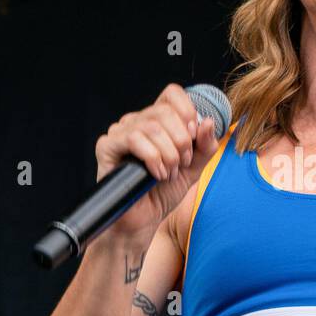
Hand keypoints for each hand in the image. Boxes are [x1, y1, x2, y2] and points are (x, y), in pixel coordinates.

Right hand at [93, 83, 221, 235]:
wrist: (143, 221)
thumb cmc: (163, 193)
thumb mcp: (193, 168)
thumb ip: (204, 146)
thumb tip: (208, 121)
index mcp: (157, 120)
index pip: (172, 94)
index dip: (188, 111)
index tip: (194, 137)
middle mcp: (137, 121)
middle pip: (165, 111)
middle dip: (182, 141)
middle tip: (182, 164)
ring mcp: (120, 132)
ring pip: (152, 127)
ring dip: (169, 154)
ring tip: (169, 173)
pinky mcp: (107, 146)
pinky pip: (134, 139)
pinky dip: (153, 158)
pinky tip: (156, 175)